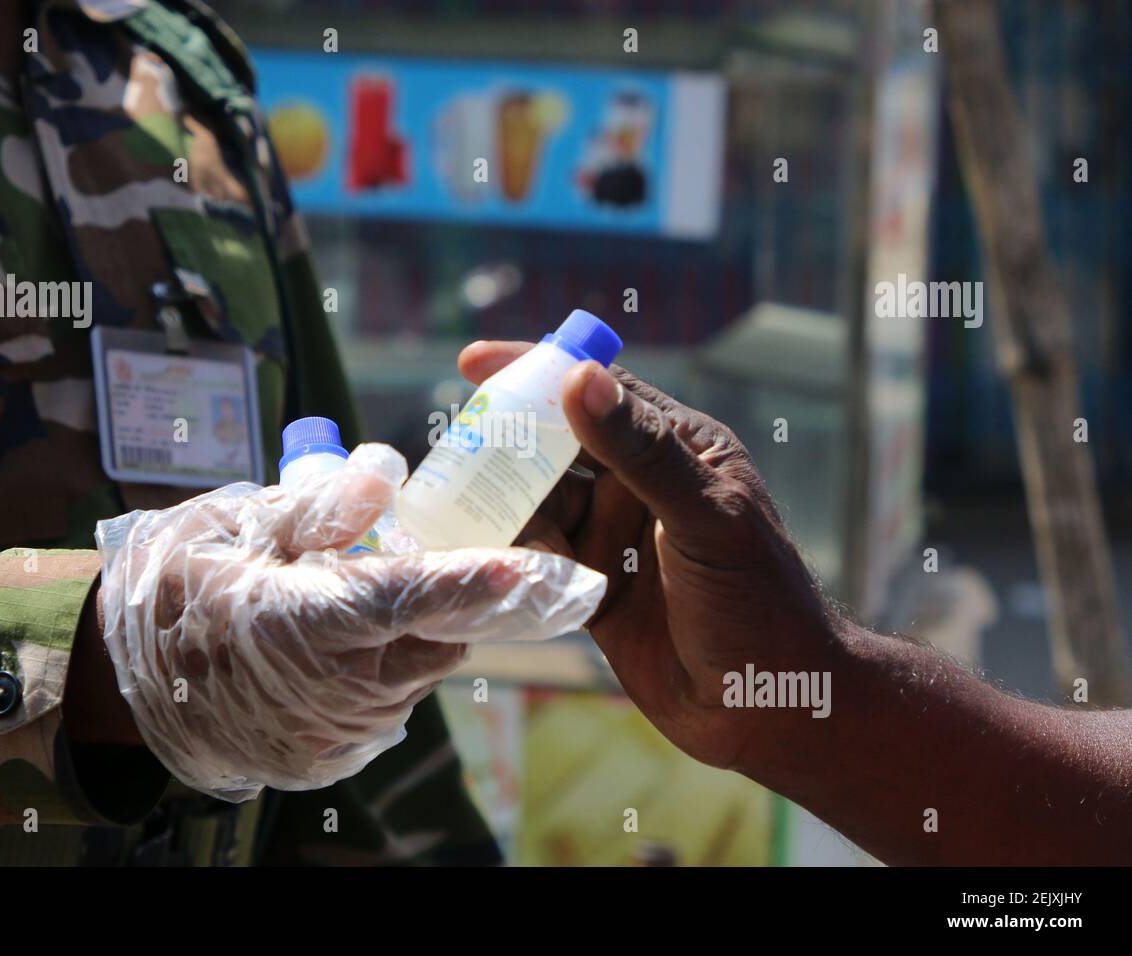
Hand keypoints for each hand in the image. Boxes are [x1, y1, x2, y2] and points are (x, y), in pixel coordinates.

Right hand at [95, 444, 605, 798]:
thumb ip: (311, 507)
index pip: (398, 600)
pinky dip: (384, 670)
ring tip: (350, 600)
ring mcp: (331, 737)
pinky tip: (337, 647)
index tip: (525, 564)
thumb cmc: (168, 590)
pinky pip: (390, 704)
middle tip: (409, 553)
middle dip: (443, 595)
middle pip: (429, 638)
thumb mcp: (224, 526)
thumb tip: (385, 477)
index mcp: (291, 623)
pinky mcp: (333, 760)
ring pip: (417, 672)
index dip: (465, 582)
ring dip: (410, 633)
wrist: (117, 687)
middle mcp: (323, 693)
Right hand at [460, 342, 840, 771]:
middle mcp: (642, 485)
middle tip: (448, 451)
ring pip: (539, 503)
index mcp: (680, 447)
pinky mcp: (593, 588)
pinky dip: (509, 556)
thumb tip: (579, 378)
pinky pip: (537, 559)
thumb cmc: (760, 603)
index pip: (601, 392)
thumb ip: (643, 452)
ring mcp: (616, 538)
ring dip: (501, 504)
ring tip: (453, 509)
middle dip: (503, 444)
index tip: (473, 364)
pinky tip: (476, 558)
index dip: (537, 372)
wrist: (773, 709)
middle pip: (556, 446)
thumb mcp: (705, 519)